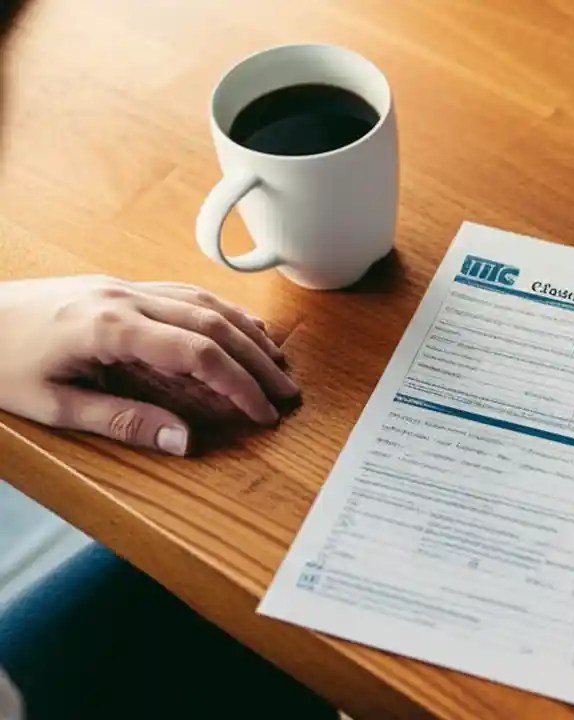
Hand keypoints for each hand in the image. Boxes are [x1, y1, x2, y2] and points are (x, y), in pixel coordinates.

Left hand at [0, 275, 297, 455]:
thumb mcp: (53, 406)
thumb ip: (123, 421)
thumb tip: (185, 440)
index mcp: (111, 328)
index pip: (198, 354)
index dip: (239, 385)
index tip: (263, 413)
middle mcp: (126, 299)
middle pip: (214, 324)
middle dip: (257, 361)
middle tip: (287, 393)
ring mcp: (124, 288)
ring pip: (204, 302)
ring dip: (246, 333)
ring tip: (276, 363)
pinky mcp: (118, 287)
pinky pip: (184, 293)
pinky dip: (220, 312)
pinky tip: (238, 329)